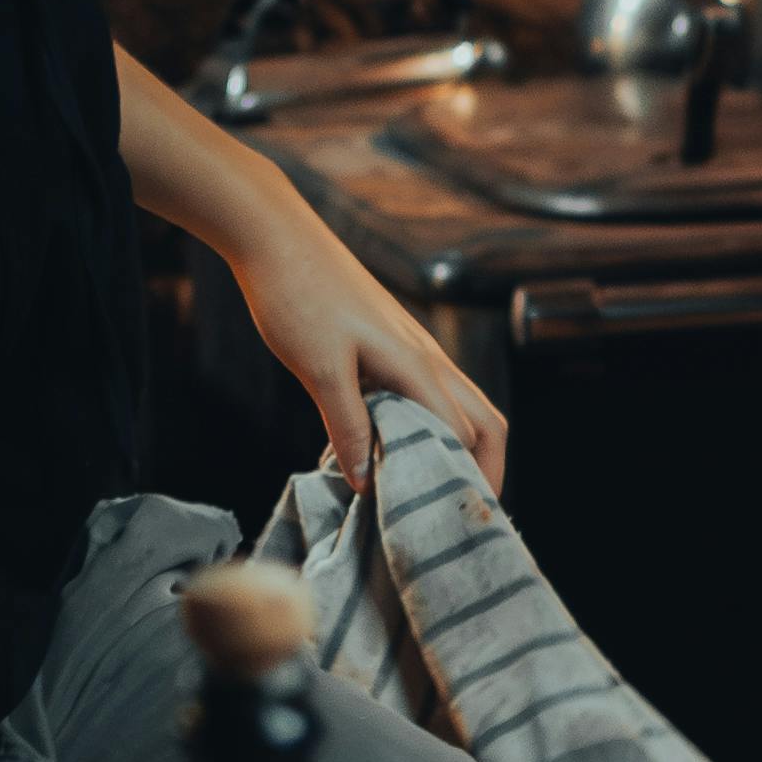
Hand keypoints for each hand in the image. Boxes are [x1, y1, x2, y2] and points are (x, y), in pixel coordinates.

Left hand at [224, 198, 506, 493]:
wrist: (276, 236)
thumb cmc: (296, 296)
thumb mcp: (318, 368)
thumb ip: (348, 425)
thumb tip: (369, 482)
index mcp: (417, 365)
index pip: (467, 435)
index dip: (471, 480)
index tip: (458, 526)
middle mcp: (427, 356)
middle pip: (484, 420)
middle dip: (485, 470)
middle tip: (462, 517)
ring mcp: (412, 348)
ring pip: (460, 406)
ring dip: (458, 450)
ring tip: (432, 493)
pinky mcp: (392, 343)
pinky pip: (428, 394)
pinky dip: (428, 428)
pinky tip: (390, 450)